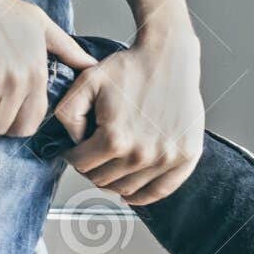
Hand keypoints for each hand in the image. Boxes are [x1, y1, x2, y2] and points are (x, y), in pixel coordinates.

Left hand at [54, 17, 203, 202]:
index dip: (72, 155)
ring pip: (127, 189)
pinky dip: (142, 196)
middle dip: (91, 167)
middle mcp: (141, 154)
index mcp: (115, 138)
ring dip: (113, 180)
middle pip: (102, 179)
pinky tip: (130, 191)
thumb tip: (74, 141)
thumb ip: (68, 113)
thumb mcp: (86, 81)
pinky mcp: (185, 157)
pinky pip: (160, 191)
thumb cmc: (129, 67)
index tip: (75, 149)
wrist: (168, 57)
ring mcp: (166, 159)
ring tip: (109, 164)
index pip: (81, 165)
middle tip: (92, 153)